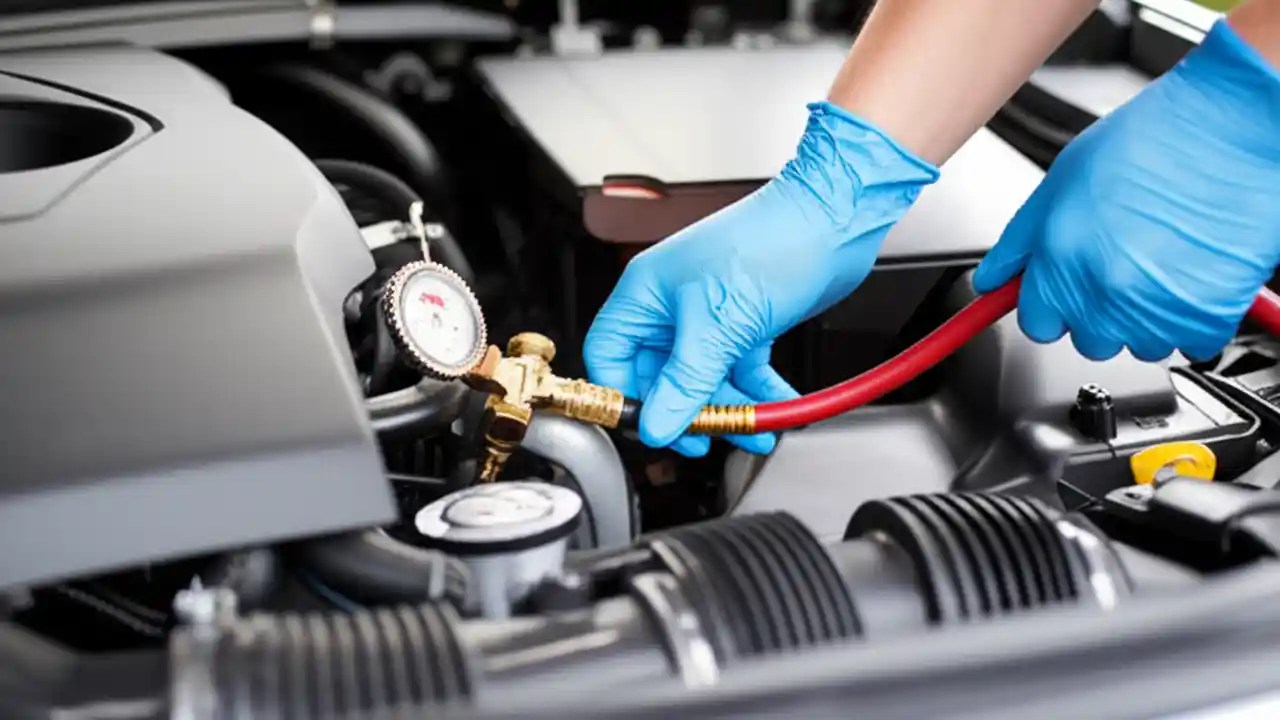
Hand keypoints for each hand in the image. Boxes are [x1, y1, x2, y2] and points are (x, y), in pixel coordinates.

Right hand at [584, 102, 938, 455]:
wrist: (834, 218)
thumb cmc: (770, 242)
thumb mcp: (718, 324)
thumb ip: (686, 382)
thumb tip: (658, 426)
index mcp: (645, 294)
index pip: (610, 356)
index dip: (623, 395)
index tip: (649, 425)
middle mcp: (671, 305)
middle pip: (660, 376)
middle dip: (686, 409)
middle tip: (705, 436)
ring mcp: (709, 315)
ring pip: (703, 379)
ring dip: (731, 409)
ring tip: (756, 428)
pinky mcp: (744, 323)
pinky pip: (740, 371)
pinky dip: (758, 392)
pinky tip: (777, 406)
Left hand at [974, 20, 1279, 361]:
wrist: (1232, 126)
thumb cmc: (1153, 140)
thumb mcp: (1060, 181)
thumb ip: (1020, 242)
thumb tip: (991, 280)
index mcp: (1060, 263)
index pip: (1037, 323)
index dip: (1051, 304)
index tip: (1066, 289)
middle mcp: (1104, 295)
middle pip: (1088, 339)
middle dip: (1099, 311)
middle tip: (1122, 264)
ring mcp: (1156, 311)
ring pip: (1138, 345)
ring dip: (1146, 317)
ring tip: (1162, 262)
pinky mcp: (1208, 316)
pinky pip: (1192, 344)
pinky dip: (1193, 320)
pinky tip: (1192, 276)